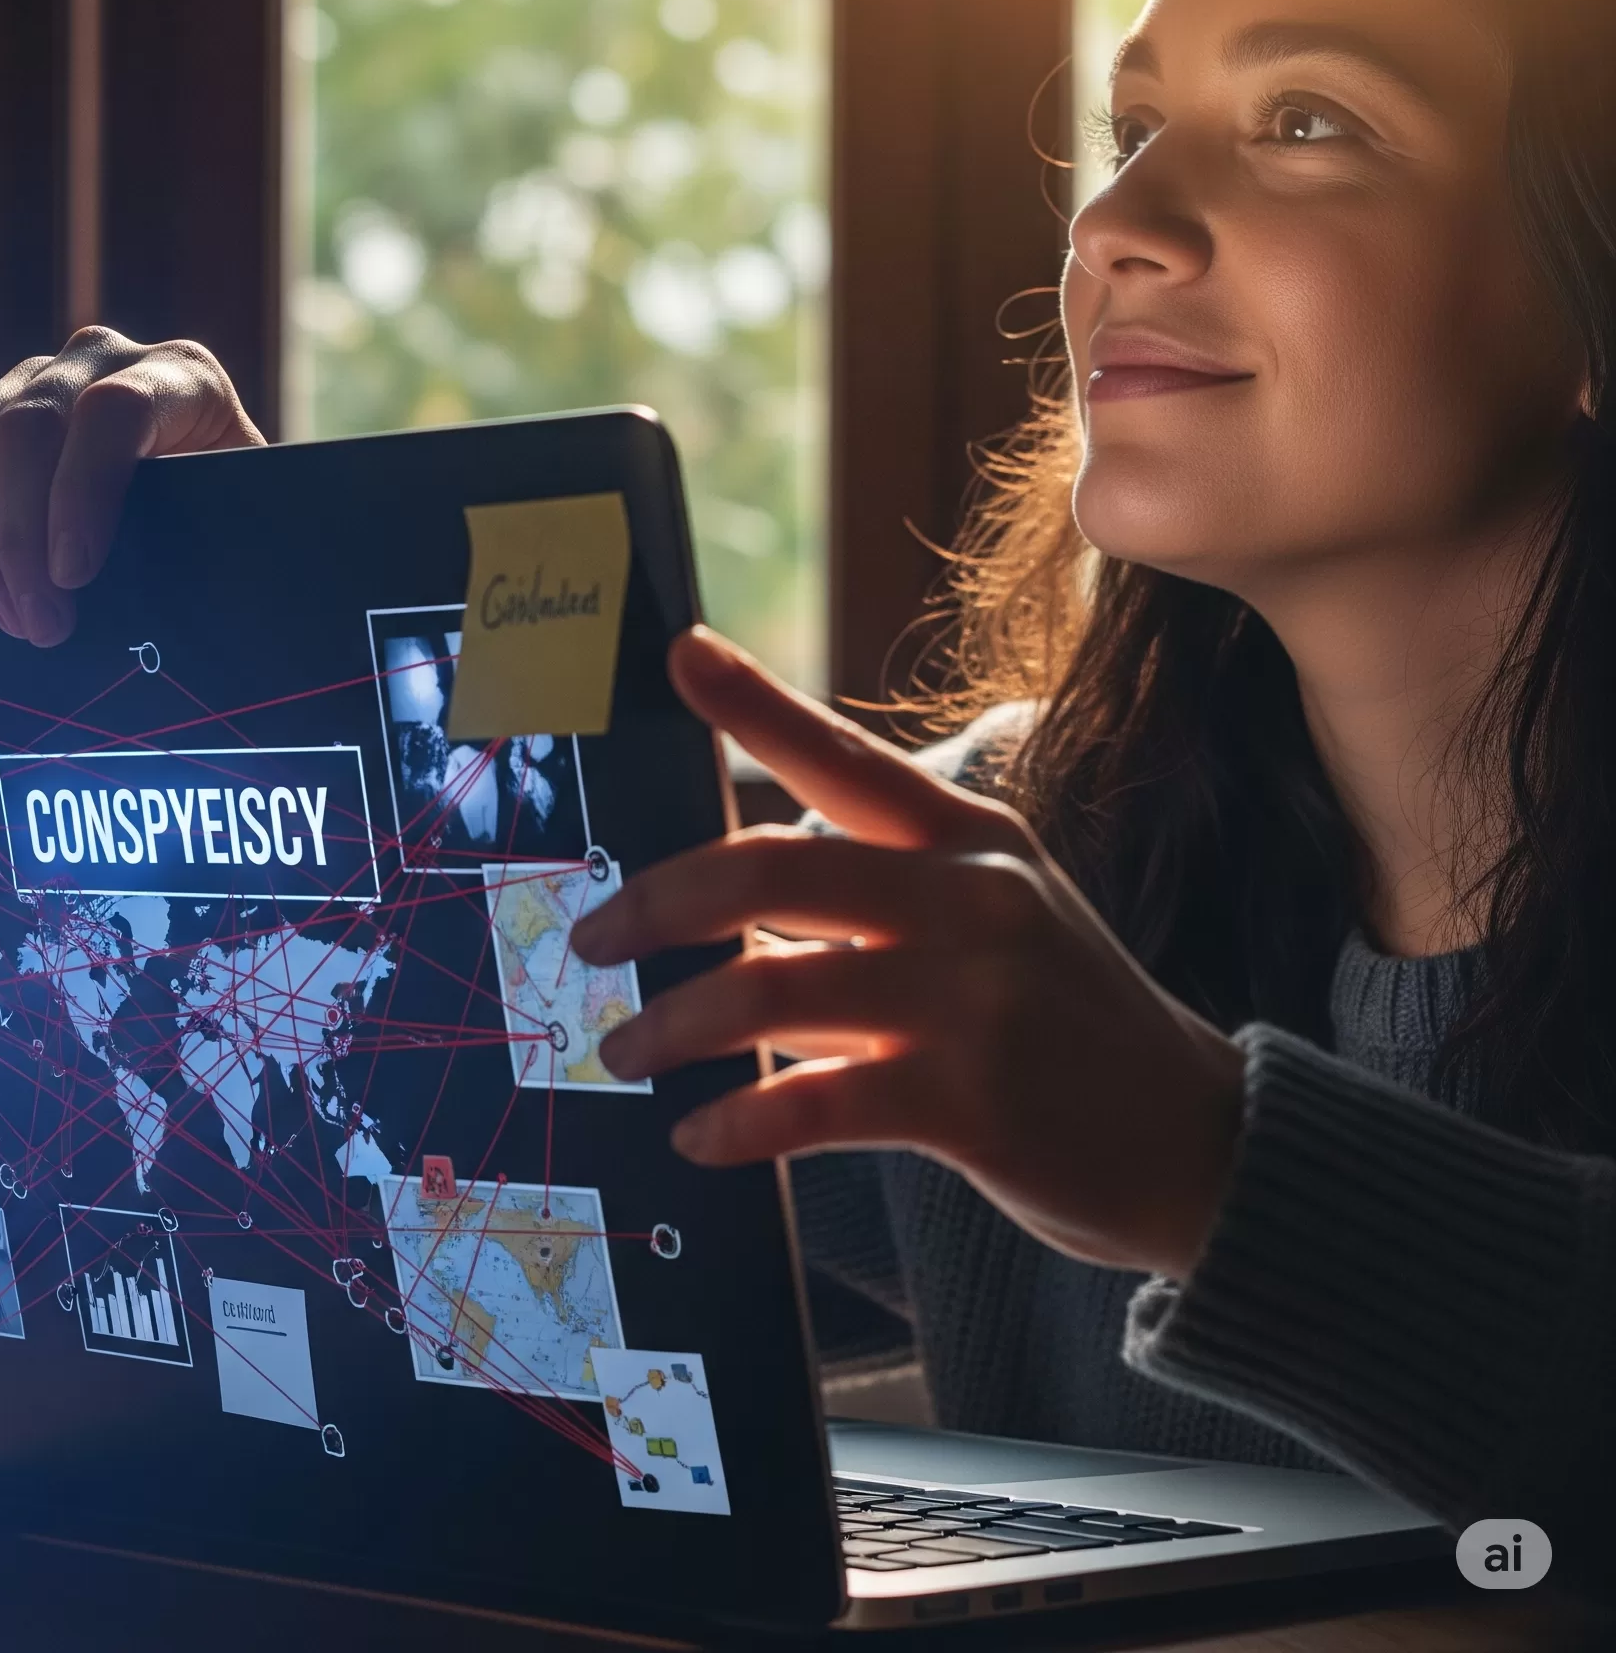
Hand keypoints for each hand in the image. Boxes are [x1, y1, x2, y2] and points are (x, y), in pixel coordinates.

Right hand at [0, 328, 261, 645]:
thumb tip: (154, 591)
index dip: (82, 492)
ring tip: (10, 611)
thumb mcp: (235, 514)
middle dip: (21, 537)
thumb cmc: (222, 511)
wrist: (203, 493)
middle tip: (39, 622)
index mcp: (181, 376)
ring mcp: (34, 377)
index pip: (114, 411)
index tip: (74, 574)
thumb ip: (210, 529)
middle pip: (26, 427)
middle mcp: (102, 360)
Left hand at [574, 627, 1246, 1279]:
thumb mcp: (998, 916)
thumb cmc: (1069, 1022)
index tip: (679, 652)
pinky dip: (738, 1121)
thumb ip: (883, 888)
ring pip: (769, 988)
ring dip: (673, 1024)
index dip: (754, 701)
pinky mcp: (971, 1102)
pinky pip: (813, 1103)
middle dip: (656, 901)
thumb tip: (732, 887)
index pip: (843, 754)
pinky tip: (701, 1135)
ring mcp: (974, 998)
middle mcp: (972, 898)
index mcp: (971, 839)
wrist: (1201, 1141)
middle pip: (771, 868)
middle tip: (592, 939)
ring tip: (622, 1049)